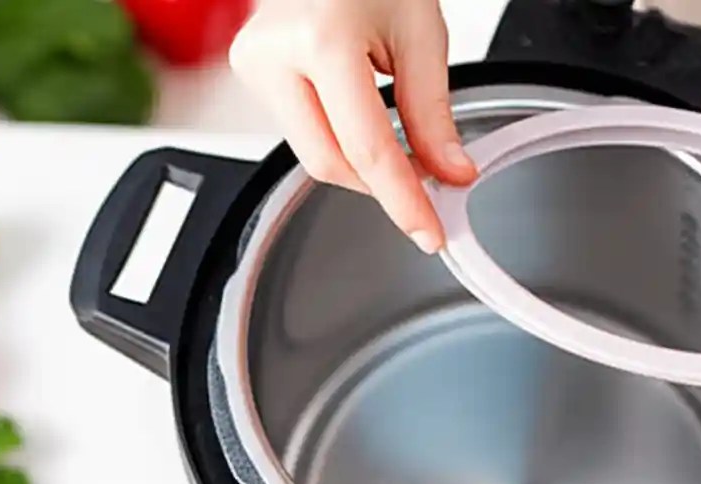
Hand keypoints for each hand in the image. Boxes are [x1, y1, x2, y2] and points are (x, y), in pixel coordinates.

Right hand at [229, 0, 476, 252]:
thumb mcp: (422, 36)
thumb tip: (451, 174)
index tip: (429, 230)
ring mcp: (253, 64)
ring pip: (313, 153)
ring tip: (398, 138)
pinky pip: (301, 130)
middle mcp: (274, 55)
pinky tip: (362, 119)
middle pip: (332, 163)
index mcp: (321, 41)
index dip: (403, 200)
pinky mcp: (250, 71)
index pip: (368, 150)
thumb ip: (434, 115)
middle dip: (382, 183)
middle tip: (427, 188)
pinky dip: (340, 139)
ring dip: (361, 163)